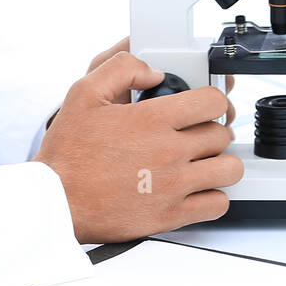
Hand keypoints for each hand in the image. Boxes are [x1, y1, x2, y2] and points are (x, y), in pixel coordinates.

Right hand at [35, 51, 243, 243]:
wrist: (56, 202)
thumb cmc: (68, 154)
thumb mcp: (83, 94)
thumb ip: (120, 69)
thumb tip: (153, 72)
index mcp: (152, 120)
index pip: (212, 101)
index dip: (213, 100)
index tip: (206, 106)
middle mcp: (169, 152)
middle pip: (222, 134)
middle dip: (214, 130)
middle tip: (198, 133)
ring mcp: (173, 185)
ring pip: (229, 169)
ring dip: (221, 163)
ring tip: (204, 162)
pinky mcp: (171, 215)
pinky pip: (217, 204)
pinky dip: (214, 196)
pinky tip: (198, 189)